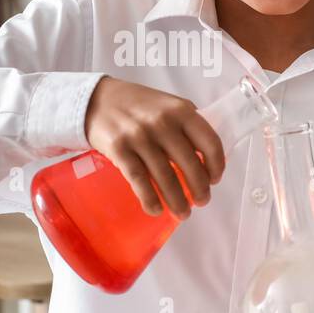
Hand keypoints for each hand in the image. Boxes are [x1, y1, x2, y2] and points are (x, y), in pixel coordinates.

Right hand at [83, 76, 224, 218]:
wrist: (96, 100)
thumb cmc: (137, 105)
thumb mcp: (168, 104)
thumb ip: (187, 123)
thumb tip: (207, 154)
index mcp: (181, 110)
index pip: (209, 142)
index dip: (216, 166)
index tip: (214, 179)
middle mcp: (162, 122)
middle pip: (190, 164)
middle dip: (199, 189)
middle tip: (201, 201)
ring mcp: (140, 136)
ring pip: (165, 177)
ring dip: (177, 201)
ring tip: (183, 213)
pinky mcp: (119, 149)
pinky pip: (139, 180)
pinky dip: (150, 199)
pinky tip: (156, 209)